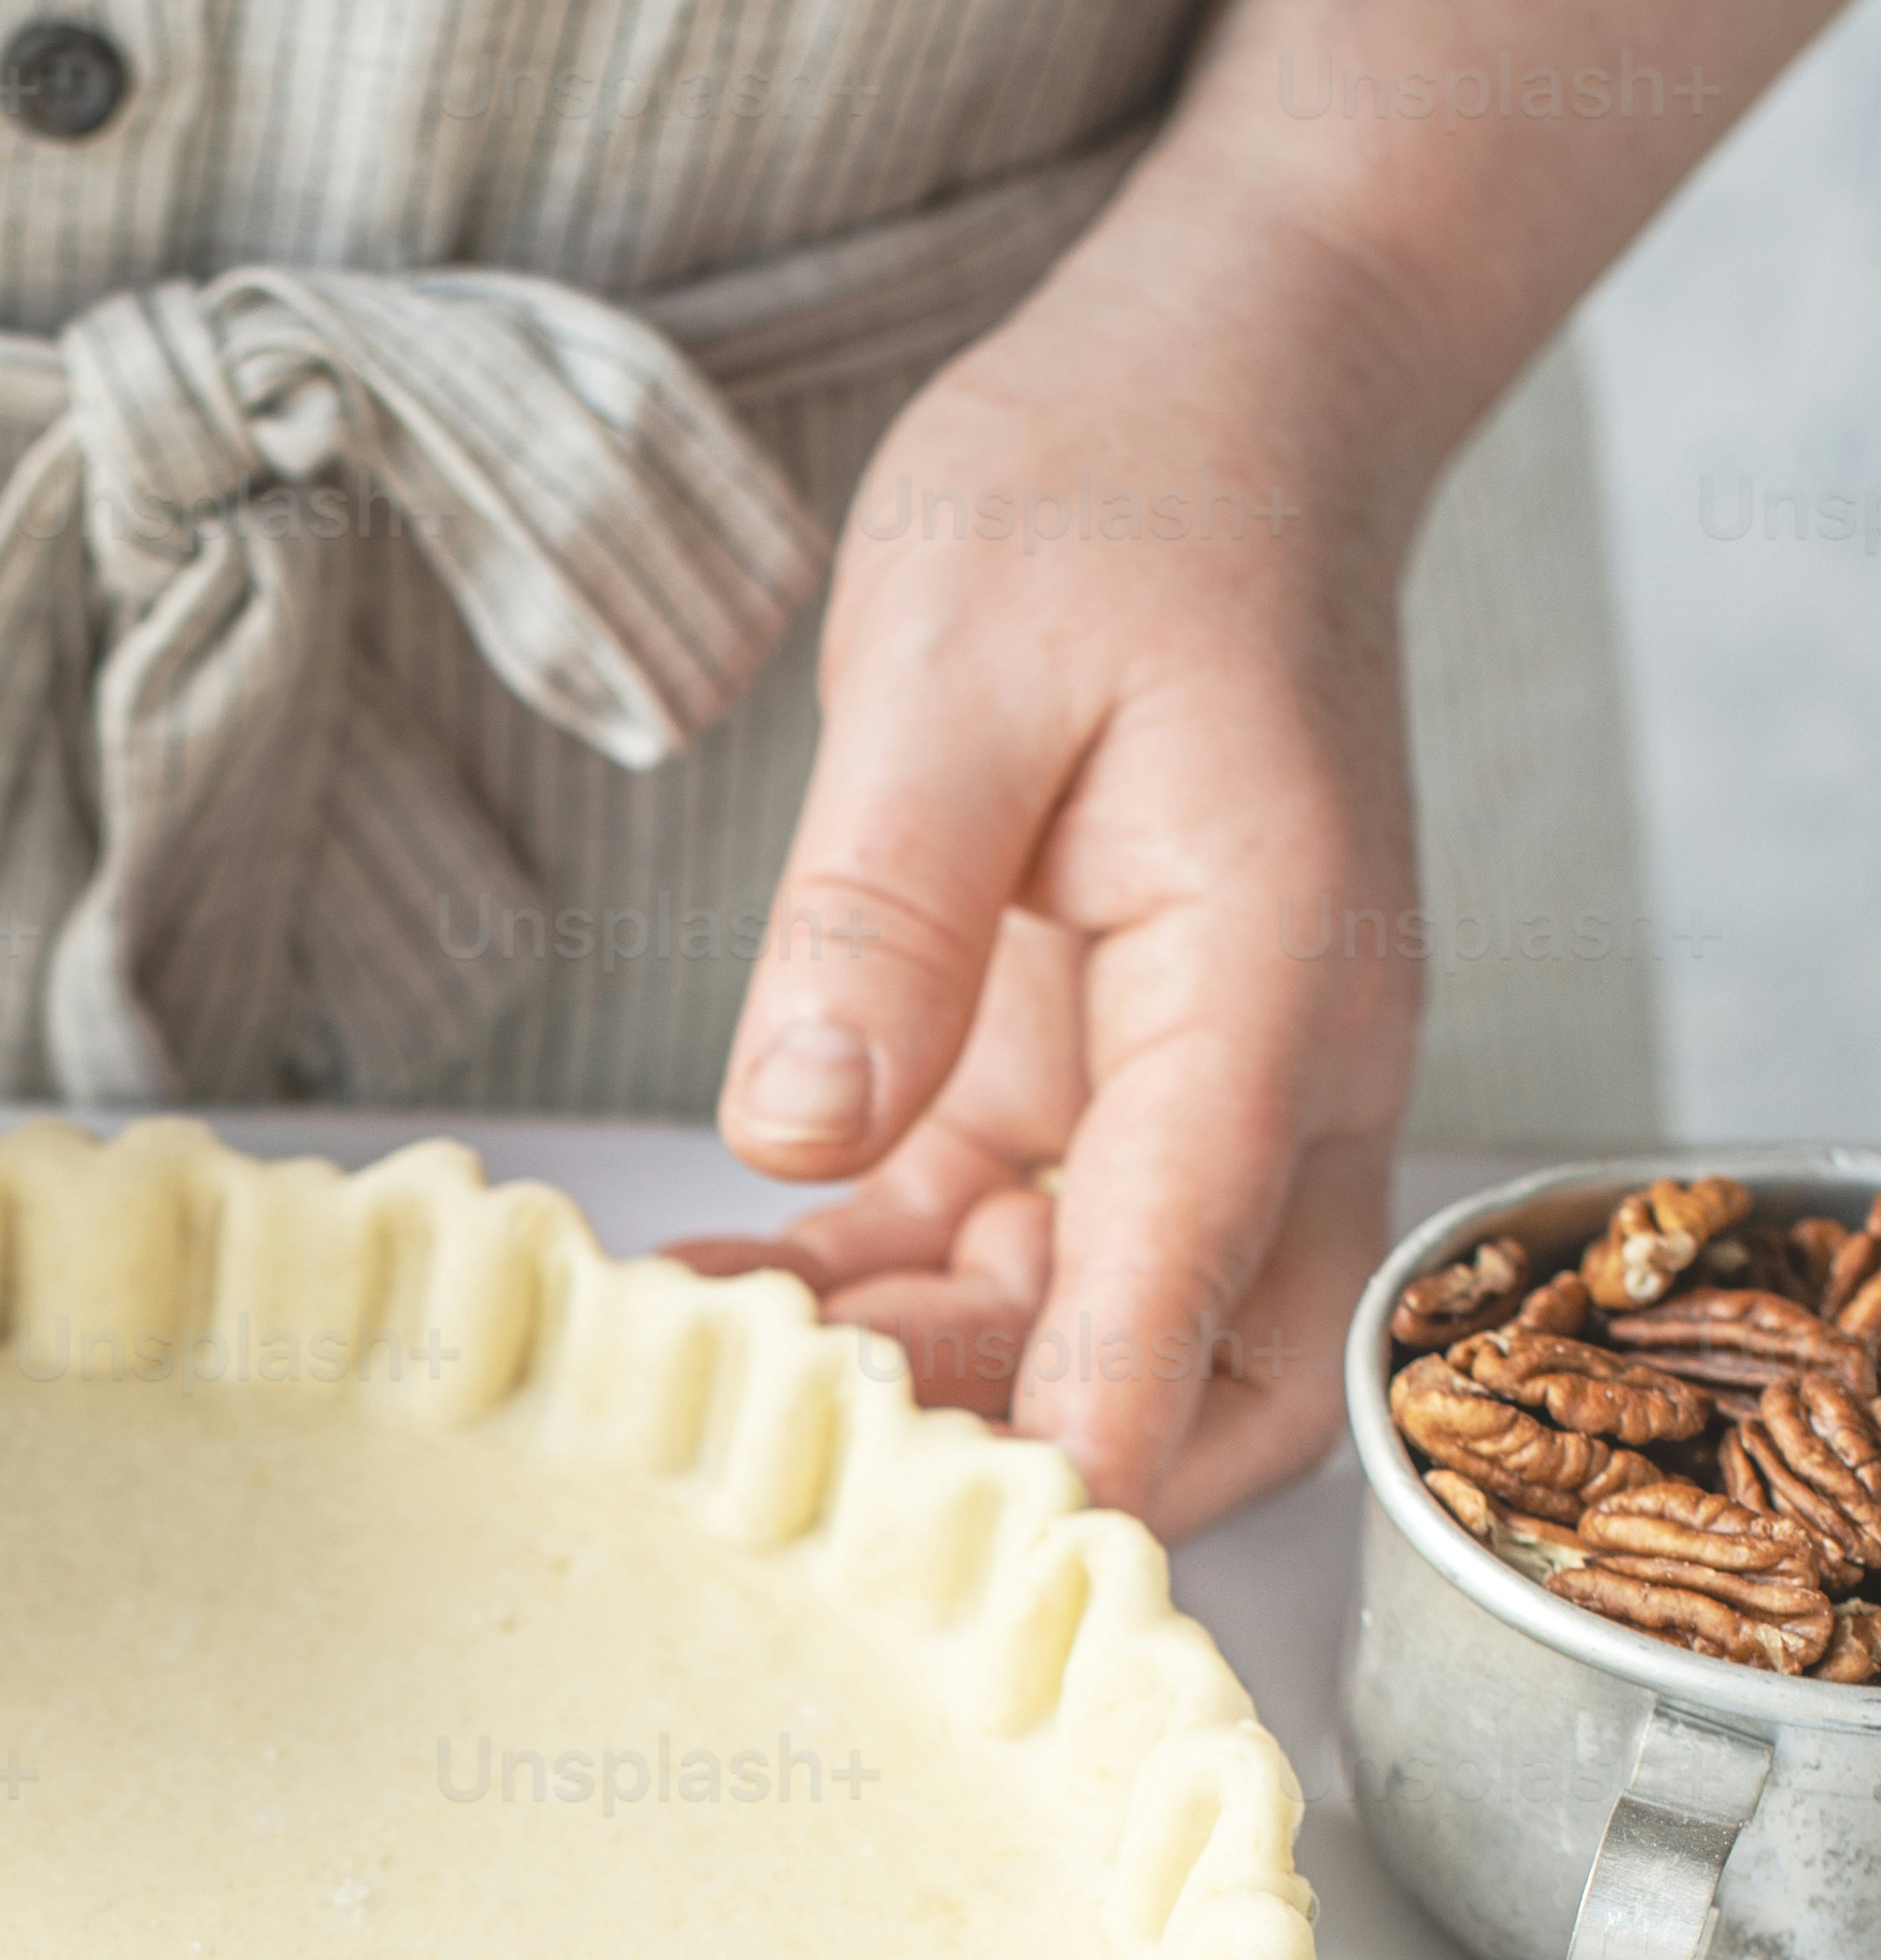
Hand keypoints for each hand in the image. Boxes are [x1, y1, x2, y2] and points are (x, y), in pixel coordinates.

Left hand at [679, 216, 1434, 1535]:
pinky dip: (868, 1308)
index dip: (1092, 1438)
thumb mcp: (952, 656)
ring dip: (920, 1395)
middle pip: (1207, 1378)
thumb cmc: (1112, 490)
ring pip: (1093, 1341)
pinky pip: (997, 1257)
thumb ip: (879, 909)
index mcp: (1267, 978)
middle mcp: (1268, 1071)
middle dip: (1022, 1459)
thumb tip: (805, 1129)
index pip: (1201, 1273)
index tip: (979, 1563)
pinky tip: (710, 1309)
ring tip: (691, 1396)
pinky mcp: (1093, 1088)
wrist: (1218, 395)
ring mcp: (1189, 1092)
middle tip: (794, 1472)